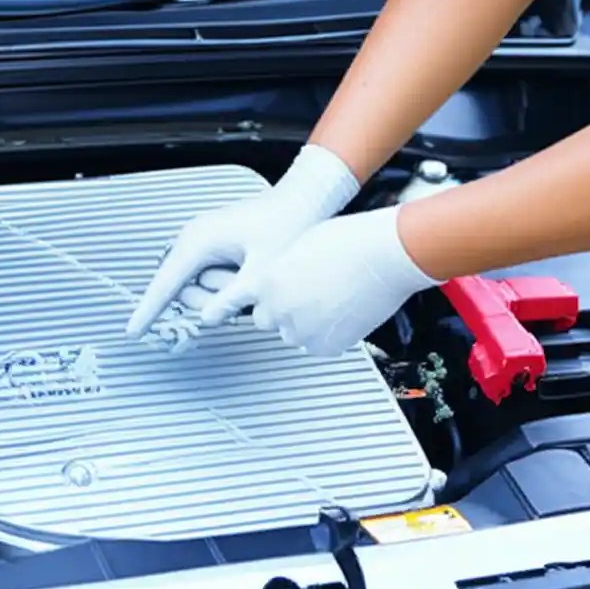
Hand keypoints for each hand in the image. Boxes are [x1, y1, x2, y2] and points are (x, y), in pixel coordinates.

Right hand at [125, 145, 358, 337]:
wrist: (304, 200)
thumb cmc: (287, 226)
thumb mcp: (262, 270)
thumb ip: (231, 298)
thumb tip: (205, 318)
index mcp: (198, 242)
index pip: (164, 285)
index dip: (148, 311)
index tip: (132, 331)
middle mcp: (193, 240)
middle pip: (183, 290)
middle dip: (210, 298)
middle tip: (245, 285)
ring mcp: (201, 242)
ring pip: (196, 286)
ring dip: (221, 291)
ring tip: (251, 273)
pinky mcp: (212, 246)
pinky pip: (207, 277)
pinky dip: (225, 283)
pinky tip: (248, 271)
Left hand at [190, 206, 441, 355]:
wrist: (382, 256)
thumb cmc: (346, 242)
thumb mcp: (296, 249)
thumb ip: (278, 273)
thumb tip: (276, 288)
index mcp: (264, 281)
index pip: (228, 302)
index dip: (219, 308)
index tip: (207, 316)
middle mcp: (277, 309)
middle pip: (264, 318)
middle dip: (279, 309)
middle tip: (306, 290)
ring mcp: (300, 331)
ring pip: (292, 332)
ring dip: (303, 321)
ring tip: (330, 296)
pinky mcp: (324, 346)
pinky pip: (317, 344)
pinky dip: (326, 333)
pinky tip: (342, 311)